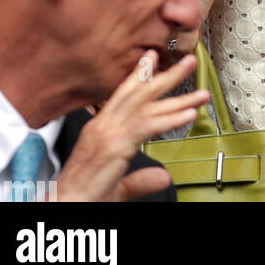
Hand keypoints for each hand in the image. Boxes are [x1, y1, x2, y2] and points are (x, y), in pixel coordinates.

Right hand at [53, 52, 209, 201]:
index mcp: (99, 128)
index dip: (140, 75)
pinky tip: (188, 115)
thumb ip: (140, 179)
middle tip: (189, 62)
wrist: (64, 206)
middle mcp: (103, 126)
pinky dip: (171, 119)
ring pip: (148, 107)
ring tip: (201, 91)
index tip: (154, 58)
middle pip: (140, 94)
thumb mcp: (116, 185)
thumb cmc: (82, 198)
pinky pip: (148, 127)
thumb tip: (162, 177)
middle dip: (167, 76)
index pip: (123, 94)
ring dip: (178, 96)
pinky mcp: (115, 146)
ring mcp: (109, 134)